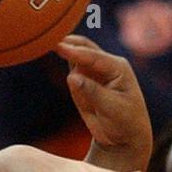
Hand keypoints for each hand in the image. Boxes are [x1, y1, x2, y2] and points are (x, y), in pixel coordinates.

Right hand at [55, 36, 152, 157]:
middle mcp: (106, 65)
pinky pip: (71, 68)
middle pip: (84, 47)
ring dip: (64, 47)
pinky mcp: (84, 79)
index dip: (75, 51)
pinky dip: (64, 59)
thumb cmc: (125, 122)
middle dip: (68, 41)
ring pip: (75, 55)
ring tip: (46, 40)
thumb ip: (92, 92)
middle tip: (49, 35)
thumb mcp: (111, 108)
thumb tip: (72, 76)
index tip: (58, 46)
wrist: (124, 136)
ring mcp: (94, 71)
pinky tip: (51, 49)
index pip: (93, 57)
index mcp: (118, 68)